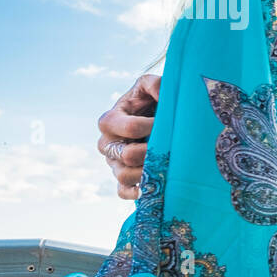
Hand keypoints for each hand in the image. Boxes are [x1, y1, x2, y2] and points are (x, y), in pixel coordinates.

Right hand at [98, 74, 160, 199]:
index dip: (150, 126)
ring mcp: (113, 163)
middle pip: (125, 154)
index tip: (166, 123)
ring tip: (165, 167)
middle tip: (168, 148)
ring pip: (123, 174)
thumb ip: (154, 84)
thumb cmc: (150, 101)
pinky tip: (154, 187)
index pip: (128, 127)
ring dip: (146, 173)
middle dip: (150, 151)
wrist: (156, 120)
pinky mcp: (122, 178)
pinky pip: (123, 191)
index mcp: (110, 120)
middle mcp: (108, 143)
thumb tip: (162, 92)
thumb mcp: (151, 86)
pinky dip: (136, 192)